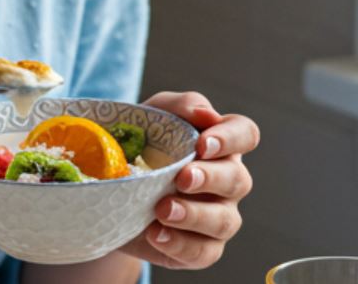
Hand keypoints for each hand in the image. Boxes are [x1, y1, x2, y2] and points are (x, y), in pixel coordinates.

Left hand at [118, 92, 258, 270]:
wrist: (111, 194)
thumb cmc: (142, 148)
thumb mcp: (152, 117)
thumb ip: (180, 107)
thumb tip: (204, 113)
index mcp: (221, 144)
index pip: (245, 134)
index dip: (230, 139)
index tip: (202, 144)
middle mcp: (228, 180)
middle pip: (238, 179)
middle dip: (210, 178)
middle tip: (181, 178)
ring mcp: (220, 215)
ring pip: (225, 220)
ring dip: (194, 215)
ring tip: (162, 210)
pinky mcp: (203, 247)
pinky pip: (204, 252)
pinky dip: (180, 244)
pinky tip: (156, 234)